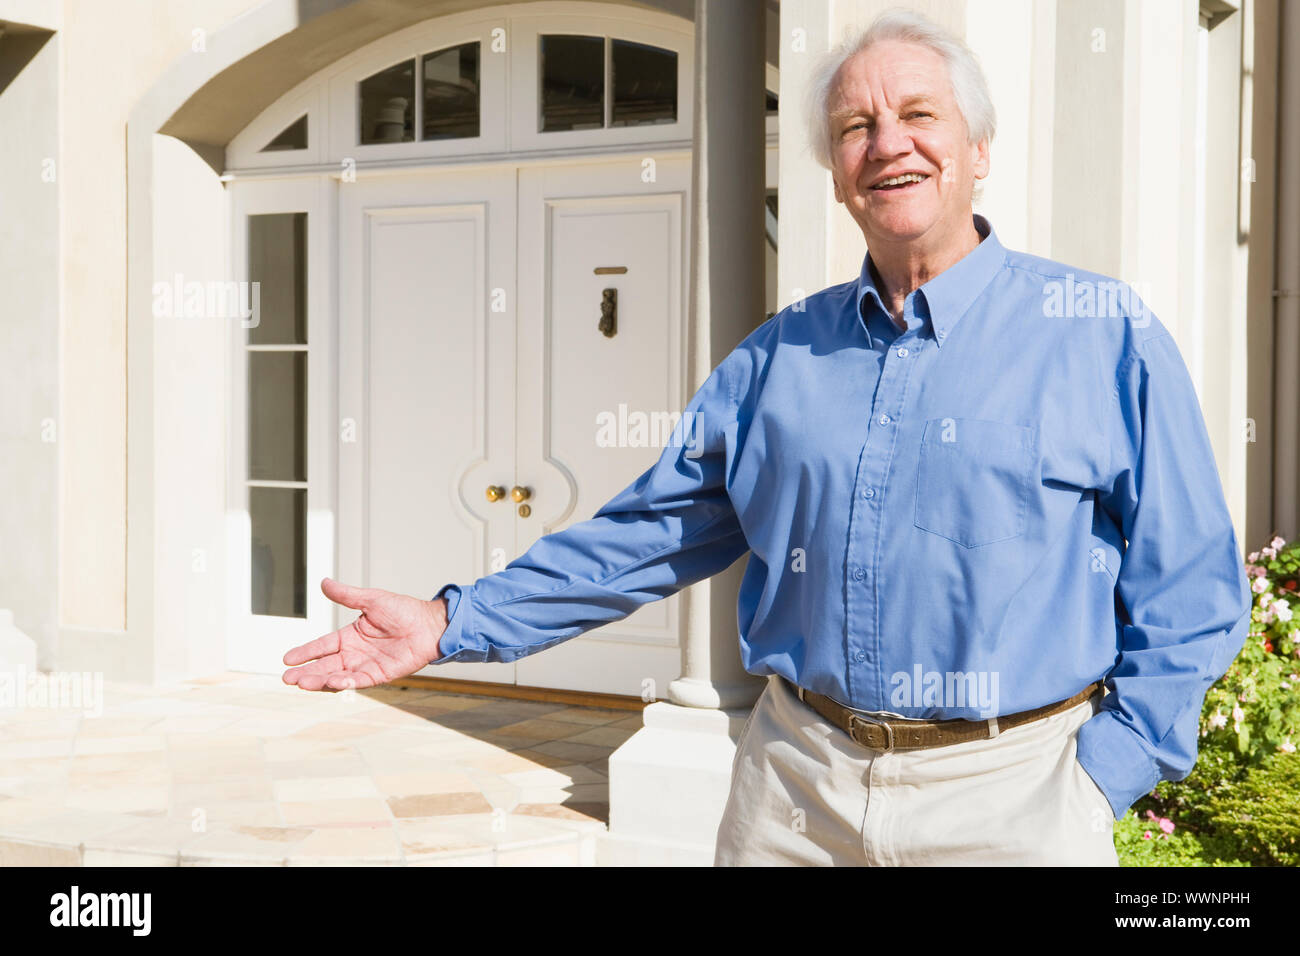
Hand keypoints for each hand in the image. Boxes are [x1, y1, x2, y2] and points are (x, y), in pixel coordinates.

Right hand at [281, 577, 448, 690]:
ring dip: (320, 680)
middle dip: (306, 672)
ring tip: (302, 683)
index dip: (304, 652)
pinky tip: (332, 681)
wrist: (429, 623)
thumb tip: (324, 582)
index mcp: (350, 636)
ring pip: (337, 676)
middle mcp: (355, 653)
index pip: (321, 646)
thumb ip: (347, 595)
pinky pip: (359, 681)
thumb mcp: (371, 600)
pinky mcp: (380, 675)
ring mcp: (366, 665)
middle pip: (324, 665)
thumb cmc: (403, 610)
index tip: (286, 659)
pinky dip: (345, 682)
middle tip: (287, 678)